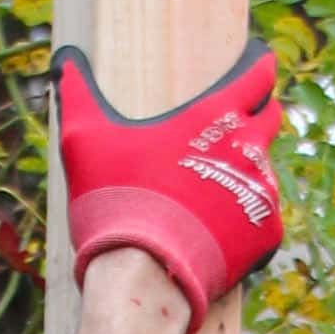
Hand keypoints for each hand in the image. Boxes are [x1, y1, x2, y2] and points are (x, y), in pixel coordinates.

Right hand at [53, 39, 285, 329]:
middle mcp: (249, 148)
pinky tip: (215, 230)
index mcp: (215, 115)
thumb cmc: (115, 199)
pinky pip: (261, 219)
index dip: (259, 66)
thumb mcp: (84, 137)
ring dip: (244, 174)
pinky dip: (243, 221)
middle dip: (257, 116)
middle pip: (269, 120)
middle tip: (235, 125)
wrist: (144, 274)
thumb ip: (78, 92)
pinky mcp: (268, 233)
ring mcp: (263, 192)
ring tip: (209, 192)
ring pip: (263, 172)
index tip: (260, 61)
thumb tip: (65, 59)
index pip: (255, 76)